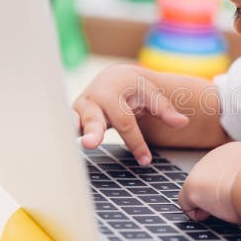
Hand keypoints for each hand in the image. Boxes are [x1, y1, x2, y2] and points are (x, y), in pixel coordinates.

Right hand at [72, 64, 188, 163]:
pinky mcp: (72, 118)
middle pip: (95, 117)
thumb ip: (165, 109)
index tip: (146, 161)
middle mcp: (94, 97)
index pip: (127, 121)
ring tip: (71, 147)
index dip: (136, 142)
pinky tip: (59, 153)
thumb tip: (182, 123)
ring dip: (72, 134)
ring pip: (74, 122)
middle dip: (93, 131)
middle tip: (91, 144)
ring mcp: (80, 108)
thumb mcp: (151, 94)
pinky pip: (66, 128)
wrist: (113, 79)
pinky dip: (62, 138)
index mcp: (115, 88)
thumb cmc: (134, 89)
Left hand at [178, 142, 240, 222]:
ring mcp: (201, 169)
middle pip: (209, 181)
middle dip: (216, 196)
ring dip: (209, 205)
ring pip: (199, 193)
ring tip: (225, 208)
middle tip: (231, 206)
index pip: (224, 172)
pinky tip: (208, 216)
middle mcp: (216, 156)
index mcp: (236, 152)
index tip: (237, 197)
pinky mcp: (191, 185)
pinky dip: (196, 214)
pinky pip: (187, 206)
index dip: (228, 188)